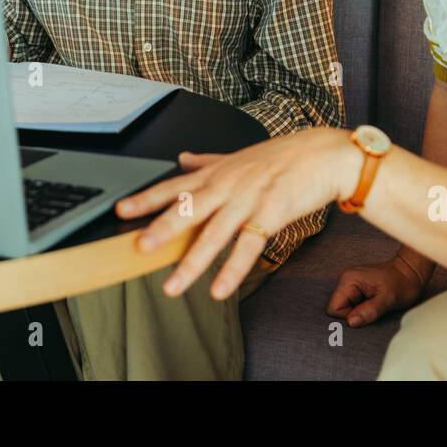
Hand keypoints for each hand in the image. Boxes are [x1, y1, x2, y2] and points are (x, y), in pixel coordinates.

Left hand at [115, 127, 360, 300]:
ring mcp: (249, 200)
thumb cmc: (284, 158)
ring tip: (172, 286)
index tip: (122, 210)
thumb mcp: (240, 156)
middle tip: (139, 247)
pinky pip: (248, 247)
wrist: (325, 156)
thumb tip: (183, 158)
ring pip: (214, 234)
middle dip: (162, 229)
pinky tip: (218, 290)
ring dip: (192, 262)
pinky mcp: (271, 216)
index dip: (147, 199)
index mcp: (218, 173)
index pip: (175, 186)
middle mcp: (228, 186)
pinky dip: (232, 270)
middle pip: (189, 209)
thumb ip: (209, 161)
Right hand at [327, 253, 431, 326]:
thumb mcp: (388, 299)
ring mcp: (350, 284)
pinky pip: (352, 305)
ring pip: (345, 308)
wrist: (411, 272)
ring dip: (359, 312)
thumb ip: (369, 310)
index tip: (367, 312)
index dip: (348, 316)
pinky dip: (362, 309)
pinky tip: (375, 303)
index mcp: (348, 280)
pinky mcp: (356, 288)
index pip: (334, 308)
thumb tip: (351, 322)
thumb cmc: (402, 283)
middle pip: (337, 309)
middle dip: (354, 314)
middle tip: (373, 309)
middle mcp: (345, 280)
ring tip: (376, 305)